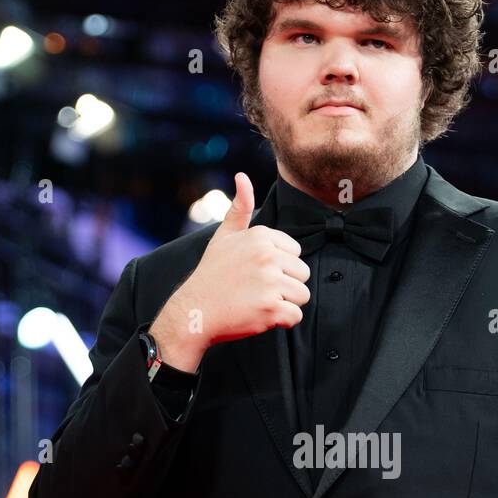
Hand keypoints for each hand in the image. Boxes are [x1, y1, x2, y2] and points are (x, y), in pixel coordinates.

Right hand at [150, 172, 310, 370]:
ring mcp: (269, 282)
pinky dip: (282, 320)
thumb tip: (242, 176)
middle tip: (258, 290)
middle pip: (303, 274)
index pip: (296, 253)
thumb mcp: (224, 236)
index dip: (280, 267)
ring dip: (285, 303)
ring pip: (302, 295)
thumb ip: (239, 208)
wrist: (195, 311)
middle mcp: (267, 256)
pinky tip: (261, 316)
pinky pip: (295, 316)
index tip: (257, 273)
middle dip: (286, 286)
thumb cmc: (212, 274)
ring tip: (259, 302)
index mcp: (261, 236)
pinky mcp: (270, 308)